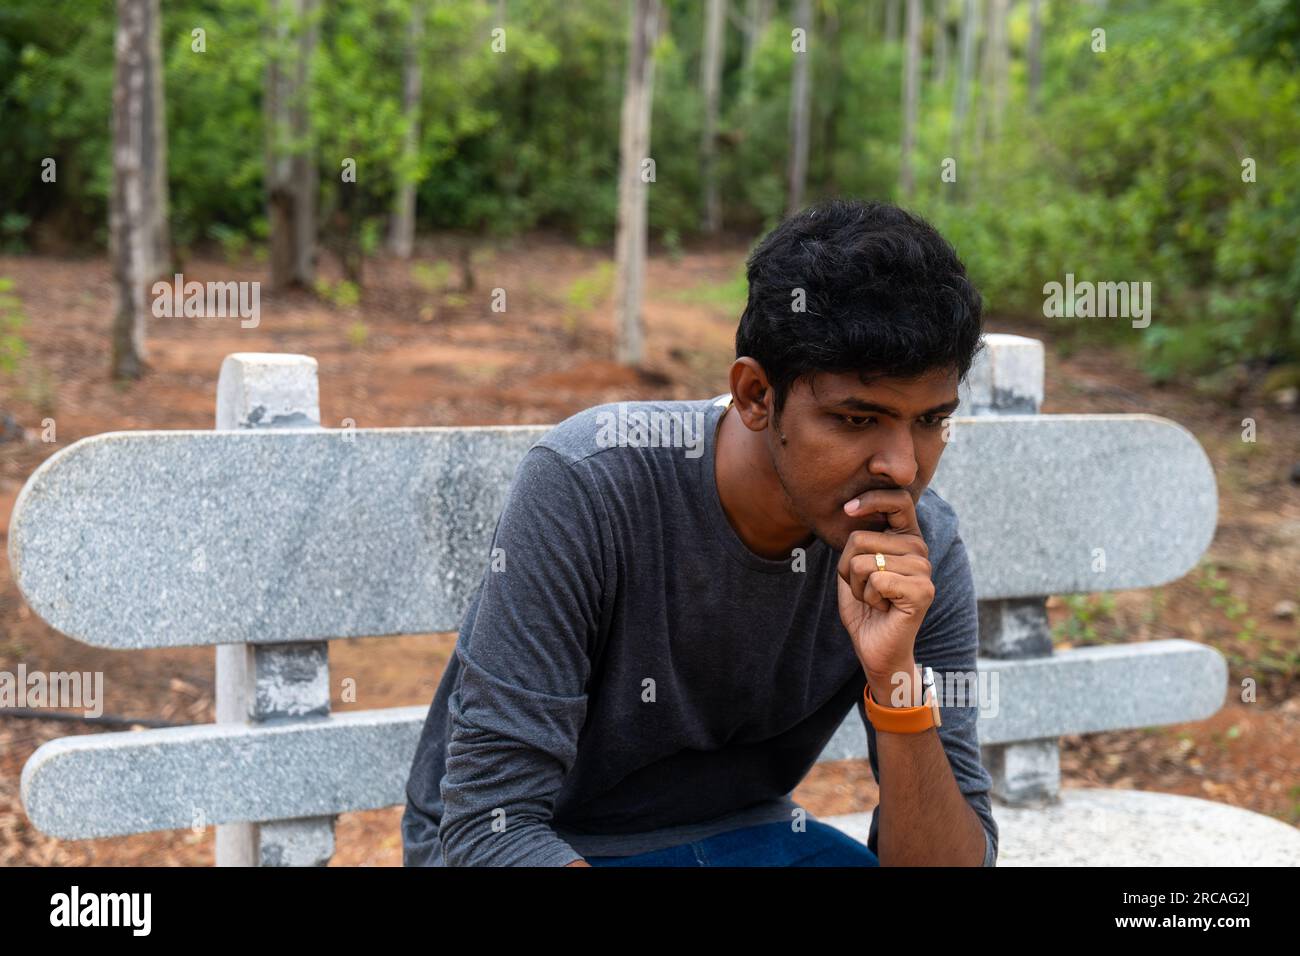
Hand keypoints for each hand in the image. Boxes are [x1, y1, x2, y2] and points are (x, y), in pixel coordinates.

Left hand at [836, 489, 933, 689]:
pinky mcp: (922, 591)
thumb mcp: (852, 568)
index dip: (870, 499)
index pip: (897, 500)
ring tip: (875, 599)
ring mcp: (923, 570)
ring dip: (858, 587)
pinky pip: (875, 580)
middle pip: (860, 538)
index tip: (847, 509)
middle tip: (866, 589)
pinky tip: (882, 608)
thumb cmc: (864, 608)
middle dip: (847, 568)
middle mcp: (919, 549)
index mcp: (905, 538)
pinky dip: (868, 598)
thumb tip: (850, 507)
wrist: (876, 648)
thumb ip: (855, 541)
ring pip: (863, 561)